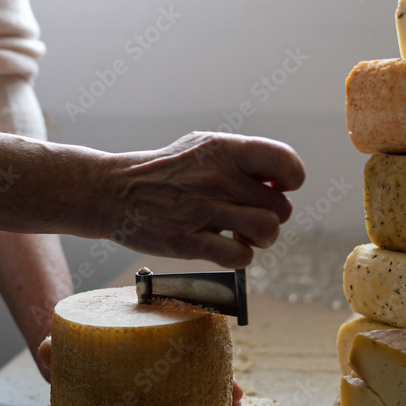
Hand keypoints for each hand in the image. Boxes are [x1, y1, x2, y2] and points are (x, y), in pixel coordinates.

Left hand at [38, 335, 242, 405]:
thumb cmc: (70, 340)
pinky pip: (183, 394)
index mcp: (143, 329)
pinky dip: (202, 404)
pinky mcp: (154, 389)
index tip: (219, 358)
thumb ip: (53, 345)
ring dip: (218, 391)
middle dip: (221, 377)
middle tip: (238, 397)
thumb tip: (44, 348)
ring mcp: (158, 367)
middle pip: (196, 357)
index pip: (179, 332)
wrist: (63, 348)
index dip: (203, 347)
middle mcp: (157, 346)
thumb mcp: (64, 342)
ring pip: (196, 375)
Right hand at [99, 132, 304, 267]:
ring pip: (267, 230)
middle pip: (280, 206)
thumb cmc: (164, 172)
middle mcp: (216, 178)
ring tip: (242, 234)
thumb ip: (240, 159)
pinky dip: (240, 257)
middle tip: (250, 217)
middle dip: (272, 216)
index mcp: (222, 149)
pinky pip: (240, 257)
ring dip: (261, 238)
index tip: (278, 187)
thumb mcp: (201, 148)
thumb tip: (282, 180)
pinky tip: (225, 248)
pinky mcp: (187, 241)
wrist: (114, 191)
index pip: (284, 161)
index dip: (292, 179)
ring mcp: (202, 210)